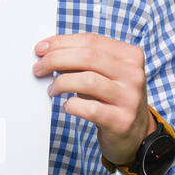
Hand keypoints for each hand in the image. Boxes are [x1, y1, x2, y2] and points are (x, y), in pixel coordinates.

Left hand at [32, 32, 153, 166]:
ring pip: (87, 80)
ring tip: (52, 89)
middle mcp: (133, 74)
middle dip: (56, 59)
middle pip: (88, 57)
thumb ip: (83, 60)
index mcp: (130, 56)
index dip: (62, 42)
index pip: (91, 40)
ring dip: (61, 83)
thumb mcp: (104, 74)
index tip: (42, 48)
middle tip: (39, 68)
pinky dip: (72, 105)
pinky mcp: (121, 120)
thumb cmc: (112, 99)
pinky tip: (67, 106)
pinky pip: (89, 109)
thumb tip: (48, 51)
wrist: (135, 133)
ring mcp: (129, 98)